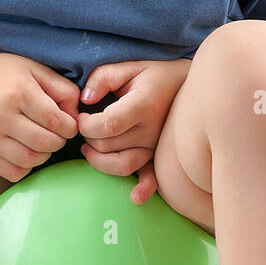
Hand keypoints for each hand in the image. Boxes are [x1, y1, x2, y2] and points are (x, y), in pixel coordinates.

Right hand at [0, 53, 80, 182]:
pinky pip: (13, 172)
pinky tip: (26, 149)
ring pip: (30, 160)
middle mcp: (0, 116)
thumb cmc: (13, 74)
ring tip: (42, 140)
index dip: (70, 127)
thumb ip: (65, 91)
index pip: (55, 121)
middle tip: (57, 133)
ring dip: (44, 155)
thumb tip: (76, 119)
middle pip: (44, 143)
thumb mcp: (41, 72)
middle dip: (59, 141)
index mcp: (18, 94)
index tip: (68, 123)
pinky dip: (26, 166)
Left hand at [78, 58, 191, 203]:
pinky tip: (135, 197)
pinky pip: (152, 178)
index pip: (107, 125)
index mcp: (142, 105)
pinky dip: (144, 189)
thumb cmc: (152, 76)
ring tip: (90, 149)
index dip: (85, 125)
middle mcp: (151, 130)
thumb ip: (102, 78)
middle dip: (87, 139)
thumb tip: (84, 99)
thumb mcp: (128, 67)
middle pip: (107, 147)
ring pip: (122, 166)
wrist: (184, 86)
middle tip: (85, 127)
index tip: (81, 116)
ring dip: (99, 161)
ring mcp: (156, 146)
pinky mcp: (158, 156)